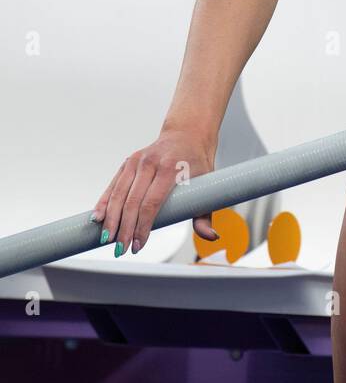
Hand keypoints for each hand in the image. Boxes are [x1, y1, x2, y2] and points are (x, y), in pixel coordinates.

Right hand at [90, 127, 220, 255]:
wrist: (187, 134)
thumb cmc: (198, 163)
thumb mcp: (207, 185)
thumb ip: (206, 214)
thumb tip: (211, 236)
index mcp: (171, 169)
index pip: (151, 203)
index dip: (142, 226)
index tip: (138, 245)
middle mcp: (151, 163)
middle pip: (132, 201)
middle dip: (124, 228)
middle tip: (121, 249)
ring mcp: (137, 161)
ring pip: (119, 193)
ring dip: (111, 219)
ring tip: (106, 240)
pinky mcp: (128, 162)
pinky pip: (113, 185)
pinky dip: (104, 202)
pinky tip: (97, 219)